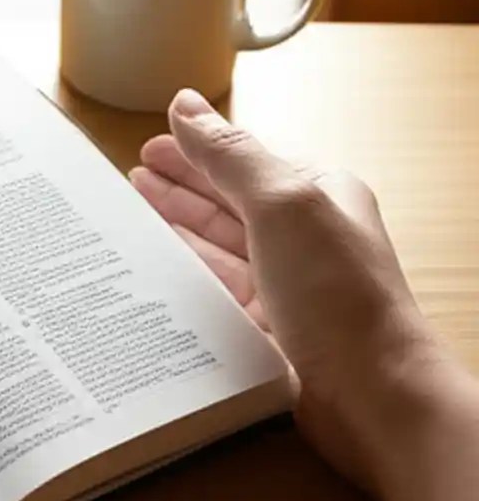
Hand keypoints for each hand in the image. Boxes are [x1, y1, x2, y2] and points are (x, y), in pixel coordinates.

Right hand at [128, 89, 446, 491]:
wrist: (370, 395)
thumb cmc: (339, 296)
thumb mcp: (283, 204)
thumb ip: (230, 154)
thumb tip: (184, 105)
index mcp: (317, 195)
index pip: (246, 161)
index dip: (197, 150)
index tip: (151, 144)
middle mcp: (301, 237)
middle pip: (226, 201)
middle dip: (180, 187)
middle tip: (130, 176)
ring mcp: (281, 284)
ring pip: (214, 246)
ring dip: (173, 227)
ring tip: (129, 212)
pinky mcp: (261, 326)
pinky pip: (211, 288)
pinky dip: (180, 271)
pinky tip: (150, 265)